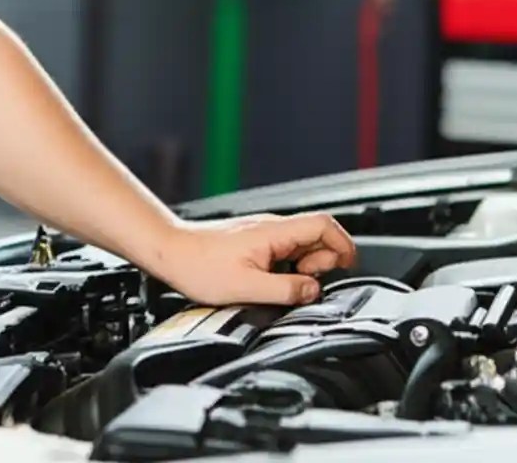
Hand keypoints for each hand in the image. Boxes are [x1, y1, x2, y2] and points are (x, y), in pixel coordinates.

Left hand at [150, 213, 356, 305]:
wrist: (170, 252)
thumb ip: (285, 290)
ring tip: (284, 284)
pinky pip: (284, 251)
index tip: (346, 266)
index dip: (343, 245)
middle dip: (324, 261)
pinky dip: (288, 267)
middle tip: (305, 283)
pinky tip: (271, 281)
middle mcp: (271, 227)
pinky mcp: (254, 241)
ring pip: (301, 245)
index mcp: (274, 232)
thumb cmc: (198, 266)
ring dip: (305, 266)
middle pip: (318, 236)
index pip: (324, 225)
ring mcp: (263, 233)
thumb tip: (313, 291)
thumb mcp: (246, 287)